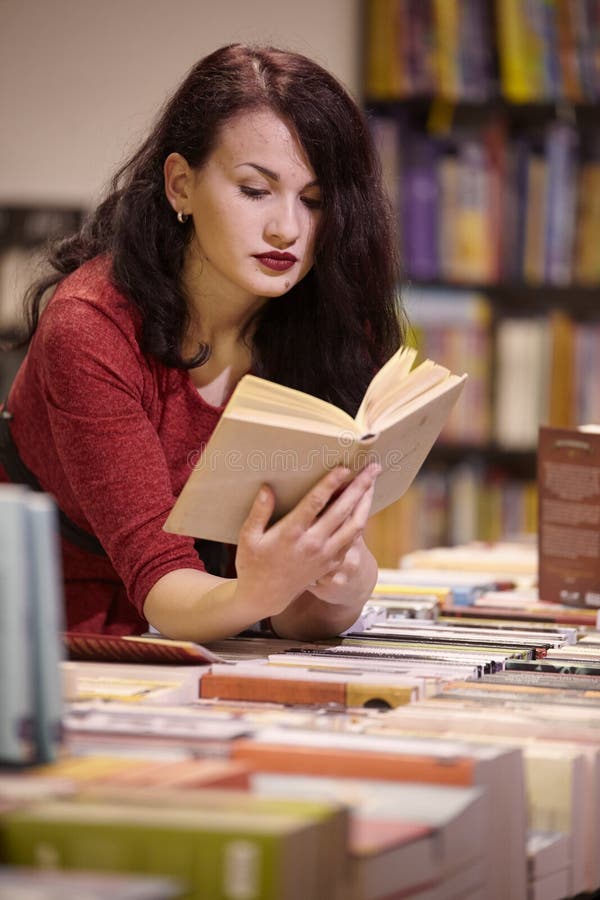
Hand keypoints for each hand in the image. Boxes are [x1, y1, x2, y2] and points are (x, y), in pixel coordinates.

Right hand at [234, 462, 380, 620]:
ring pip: (354, 526)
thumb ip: (258, 512)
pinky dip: (361, 522)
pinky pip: (352, 540)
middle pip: (342, 510)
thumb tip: (267, 488)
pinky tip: (363, 507)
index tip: (344, 468)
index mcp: (291, 534)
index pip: (316, 503)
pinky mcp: (331, 563)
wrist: (265, 595)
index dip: (331, 484)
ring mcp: (325, 555)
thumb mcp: (248, 538)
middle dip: (359, 487)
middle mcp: (313, 544)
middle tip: (372, 468)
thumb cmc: (253, 563)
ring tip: (372, 483)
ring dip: (365, 503)